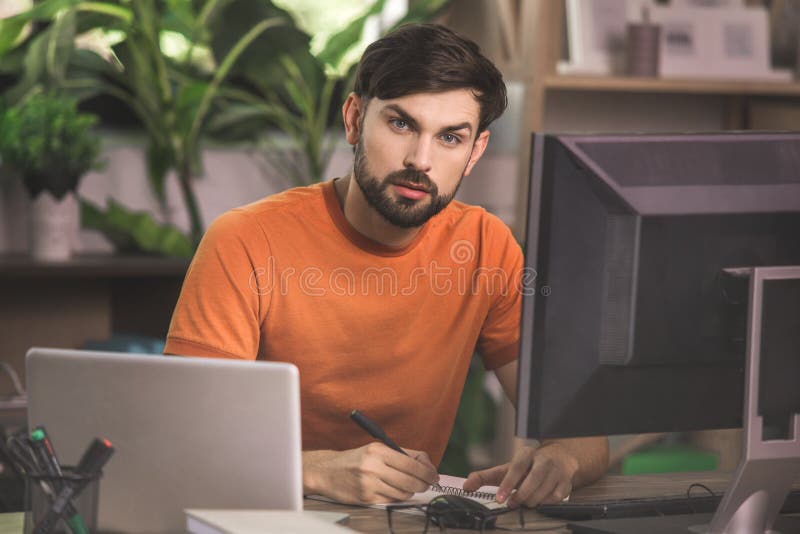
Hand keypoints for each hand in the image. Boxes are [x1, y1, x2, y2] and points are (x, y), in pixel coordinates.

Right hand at [303, 443, 438, 503]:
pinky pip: (391, 501)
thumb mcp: (377, 449)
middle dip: (424, 484)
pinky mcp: (366, 498)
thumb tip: (427, 464)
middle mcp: (373, 466)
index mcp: (378, 450)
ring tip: (406, 486)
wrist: (327, 471)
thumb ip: (402, 455)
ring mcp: (369, 484)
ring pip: (403, 493)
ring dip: (410, 491)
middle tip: (427, 484)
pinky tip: (392, 491)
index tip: (434, 476)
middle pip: (411, 481)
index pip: (412, 464)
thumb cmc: (355, 459)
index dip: (428, 472)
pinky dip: (396, 497)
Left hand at [463, 443, 577, 507]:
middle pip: (534, 478)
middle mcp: (543, 460)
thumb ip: (485, 477)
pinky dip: (546, 503)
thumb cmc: (527, 467)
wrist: (560, 459)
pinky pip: (557, 497)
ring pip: (546, 489)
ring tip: (524, 503)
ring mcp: (557, 471)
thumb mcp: (506, 469)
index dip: (508, 484)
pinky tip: (539, 502)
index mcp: (526, 453)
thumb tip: (466, 486)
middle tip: (511, 504)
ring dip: (533, 500)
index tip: (500, 499)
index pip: (516, 467)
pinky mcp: (566, 483)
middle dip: (522, 494)